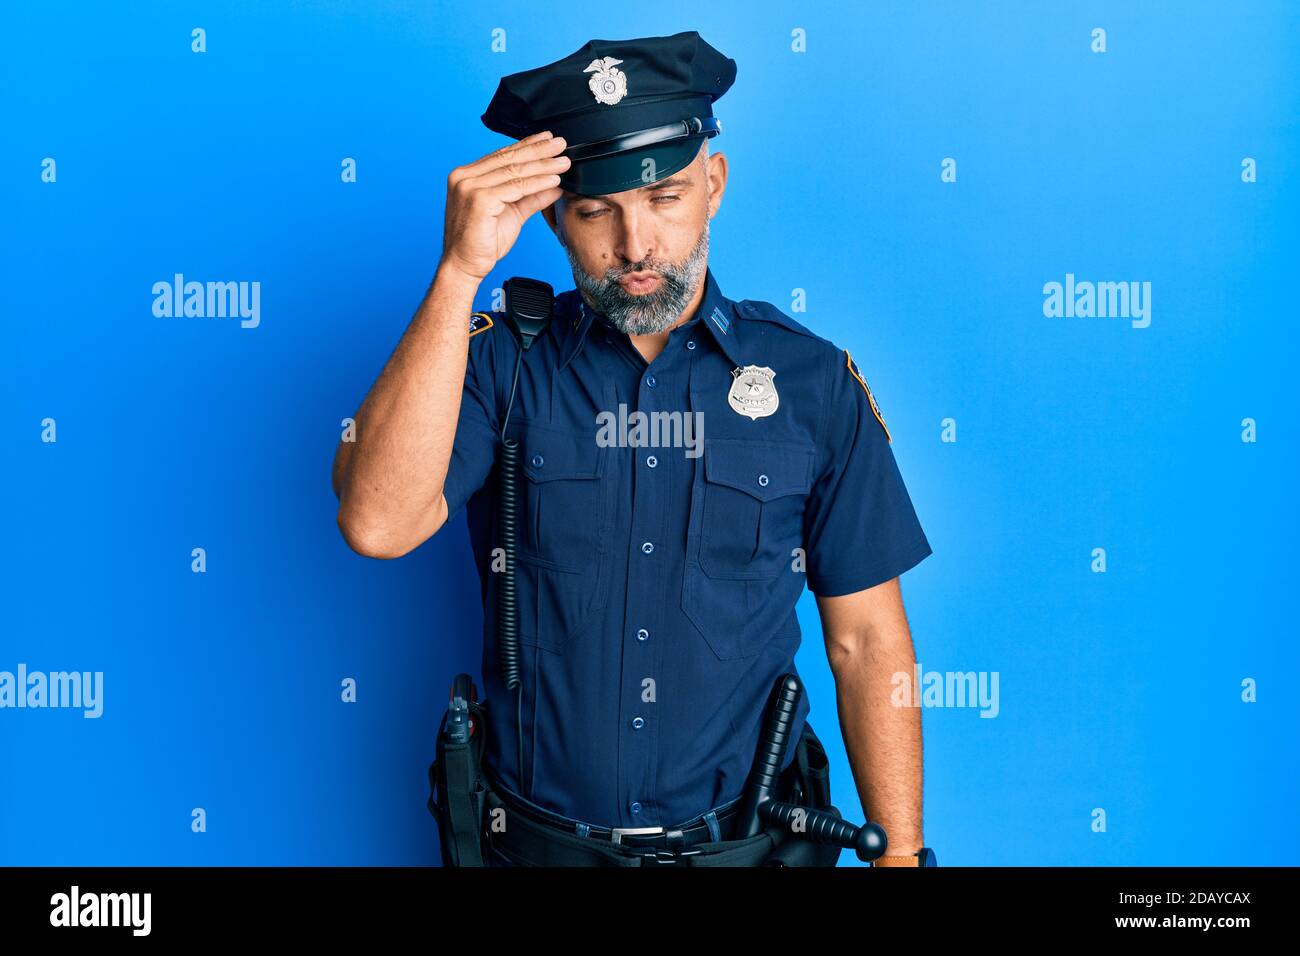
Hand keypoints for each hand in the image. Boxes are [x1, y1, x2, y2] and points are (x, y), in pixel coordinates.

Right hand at [439, 131, 570, 280]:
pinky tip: (554, 179)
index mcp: (467, 176)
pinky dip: (538, 183)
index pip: (502, 155)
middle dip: (538, 150)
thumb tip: (554, 185)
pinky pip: (516, 188)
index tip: (547, 140)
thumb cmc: (482, 243)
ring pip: (514, 171)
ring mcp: (470, 187)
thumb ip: (531, 197)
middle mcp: (464, 177)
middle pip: (509, 159)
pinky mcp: (479, 200)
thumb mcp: (511, 214)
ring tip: (563, 161)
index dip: (527, 146)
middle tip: (561, 144)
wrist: (464, 266)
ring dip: (543, 165)